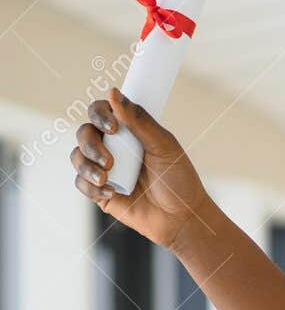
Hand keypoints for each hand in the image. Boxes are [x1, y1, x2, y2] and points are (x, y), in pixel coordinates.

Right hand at [69, 88, 211, 251]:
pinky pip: (81, 183)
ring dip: (87, 166)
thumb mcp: (164, 146)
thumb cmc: (178, 179)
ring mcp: (104, 169)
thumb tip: (113, 92)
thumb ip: (140, 121)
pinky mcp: (100, 191)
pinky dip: (91, 186)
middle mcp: (112, 146)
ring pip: (77, 157)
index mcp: (127, 130)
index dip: (100, 114)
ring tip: (106, 177)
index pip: (101, 111)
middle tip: (109, 160)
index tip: (114, 127)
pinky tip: (111, 192)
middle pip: (84, 133)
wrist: (181, 217)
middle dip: (91, 144)